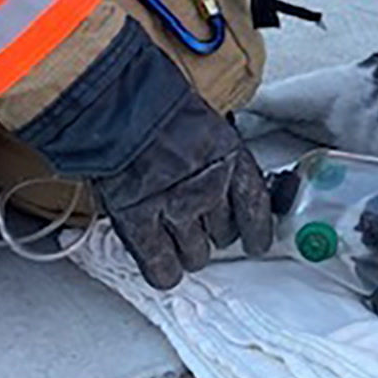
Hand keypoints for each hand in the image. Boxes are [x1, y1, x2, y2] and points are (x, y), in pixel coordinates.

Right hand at [93, 94, 273, 289]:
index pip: (255, 209)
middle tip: (200, 221)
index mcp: (231, 161)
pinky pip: (161, 265)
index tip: (256, 244)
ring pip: (196, 255)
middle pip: (224, 235)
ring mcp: (175, 210)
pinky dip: (165, 271)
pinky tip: (166, 269)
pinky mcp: (140, 223)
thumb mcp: (209, 129)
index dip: (257, 231)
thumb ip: (223, 162)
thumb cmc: (161, 111)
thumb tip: (232, 186)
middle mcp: (210, 190)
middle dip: (214, 232)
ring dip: (189, 250)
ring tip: (176, 235)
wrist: (119, 106)